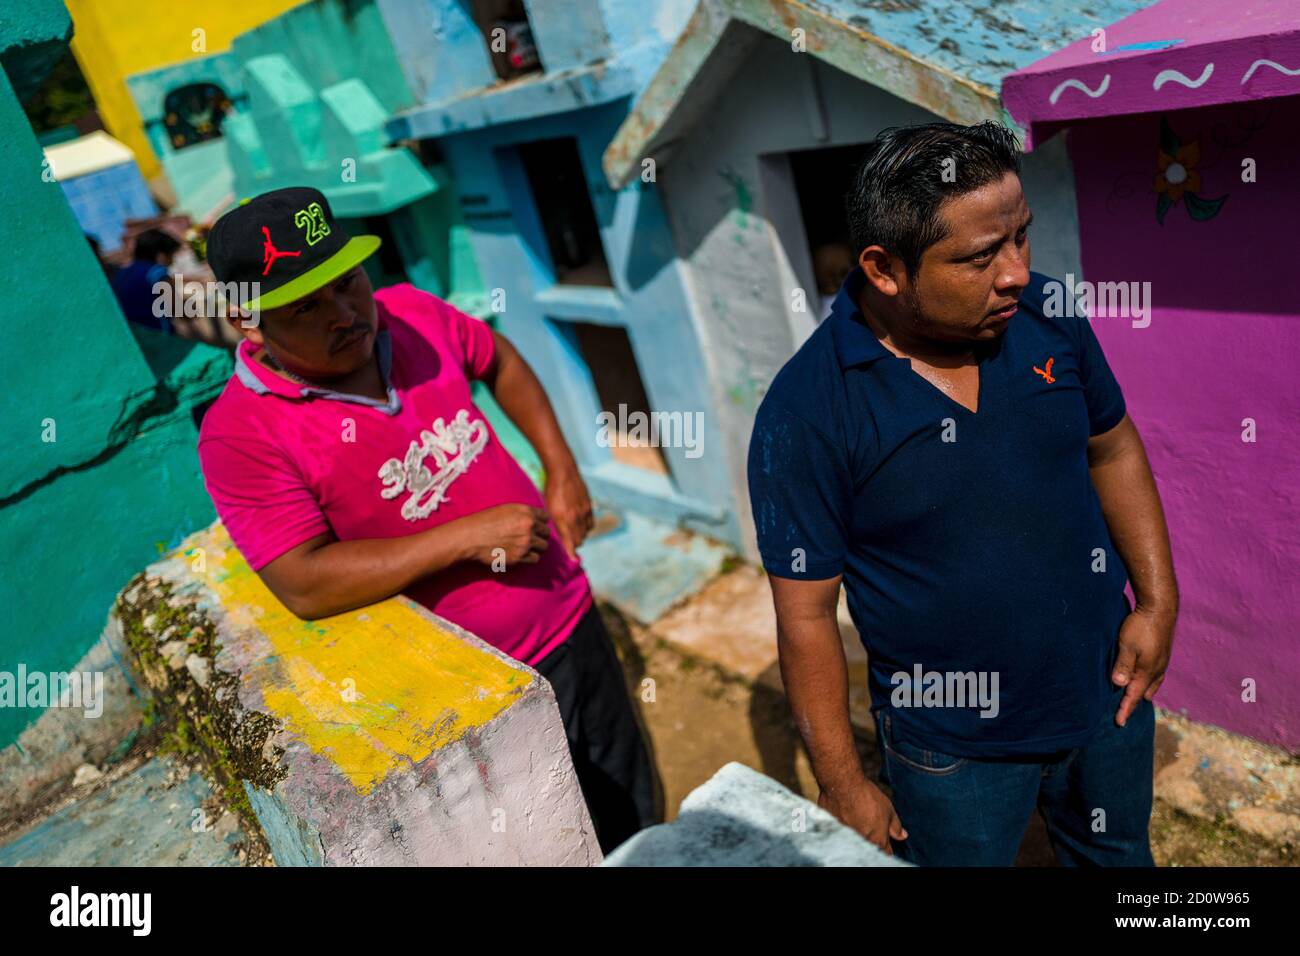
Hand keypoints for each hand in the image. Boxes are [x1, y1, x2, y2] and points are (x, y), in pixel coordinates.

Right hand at [460, 504, 549, 567]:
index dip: (541, 523)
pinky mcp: (520, 557)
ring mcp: (525, 542)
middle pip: (546, 533)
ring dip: (536, 548)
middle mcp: (528, 526)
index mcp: (525, 511)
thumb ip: (523, 513)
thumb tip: (537, 520)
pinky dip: (529, 558)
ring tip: (525, 547)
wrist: (470, 538)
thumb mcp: (505, 510)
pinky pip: (535, 559)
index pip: (546, 517)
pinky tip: (520, 555)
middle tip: (530, 539)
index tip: (536, 527)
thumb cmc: (484, 522)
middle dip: (540, 536)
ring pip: (543, 547)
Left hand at [544, 462, 593, 556]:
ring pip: (586, 533)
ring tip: (573, 533)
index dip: (571, 553)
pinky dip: (586, 527)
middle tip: (568, 544)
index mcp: (564, 520)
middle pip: (579, 540)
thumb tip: (559, 537)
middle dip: (574, 544)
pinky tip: (580, 524)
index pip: (571, 544)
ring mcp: (585, 512)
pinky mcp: (589, 506)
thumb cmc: (551, 490)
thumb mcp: (549, 508)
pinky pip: (591, 524)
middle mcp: (576, 518)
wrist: (564, 471)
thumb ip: (555, 524)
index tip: (571, 559)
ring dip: (580, 535)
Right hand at [818, 777, 907, 853]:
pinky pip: (839, 831)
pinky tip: (844, 812)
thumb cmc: (866, 796)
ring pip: (854, 839)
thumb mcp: (888, 809)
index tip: (886, 840)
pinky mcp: (832, 829)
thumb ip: (895, 826)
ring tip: (856, 815)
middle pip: (869, 846)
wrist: (843, 784)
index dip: (887, 846)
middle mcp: (861, 842)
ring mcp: (845, 837)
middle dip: (871, 838)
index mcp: (877, 840)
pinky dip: (842, 825)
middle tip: (869, 823)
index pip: (886, 852)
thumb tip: (902, 836)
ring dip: (856, 831)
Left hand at [1112, 604, 1175, 725]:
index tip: (1119, 723)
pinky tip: (1146, 678)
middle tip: (1124, 712)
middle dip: (1134, 703)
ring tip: (1137, 699)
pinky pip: (1156, 674)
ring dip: (1143, 692)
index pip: (1134, 696)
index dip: (1125, 709)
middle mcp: (1157, 670)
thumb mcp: (1127, 645)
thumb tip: (1119, 685)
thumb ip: (1123, 665)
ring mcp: (1162, 661)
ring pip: (1152, 684)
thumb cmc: (1141, 626)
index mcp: (1147, 671)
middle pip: (1144, 692)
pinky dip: (1149, 681)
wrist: (1161, 608)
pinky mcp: (1163, 653)